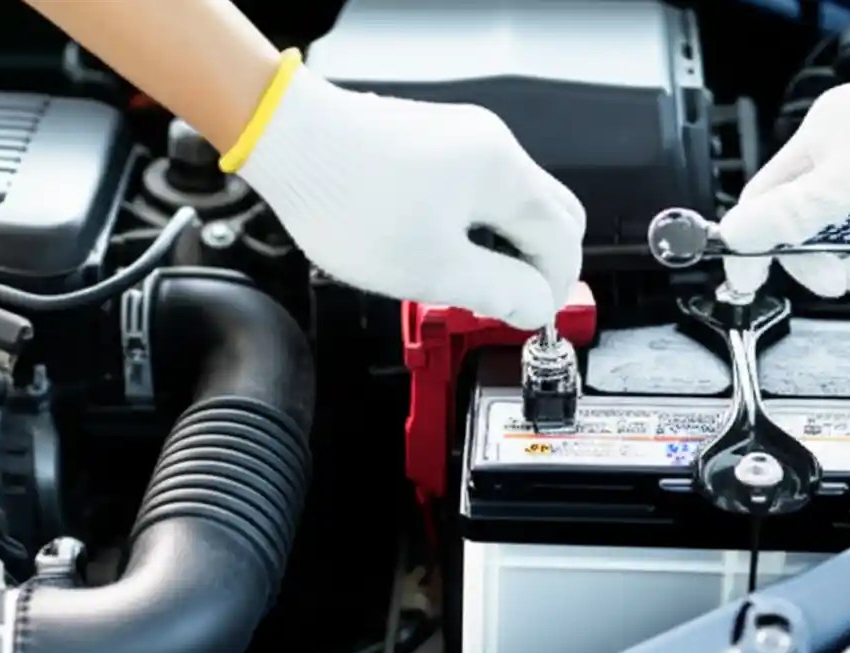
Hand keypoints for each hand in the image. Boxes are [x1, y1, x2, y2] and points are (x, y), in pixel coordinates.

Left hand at [235, 64, 584, 329]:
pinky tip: (437, 247)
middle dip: (539, 264)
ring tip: (465, 281)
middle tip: (509, 303)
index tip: (530, 319)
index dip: (555, 289)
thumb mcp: (433, 269)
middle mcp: (491, 146)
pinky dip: (475, 223)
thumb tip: (537, 306)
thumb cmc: (349, 199)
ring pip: (512, 200)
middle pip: (551, 214)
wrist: (285, 140)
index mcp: (505, 174)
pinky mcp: (431, 139)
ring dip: (503, 245)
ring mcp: (461, 137)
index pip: (564, 240)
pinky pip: (476, 187)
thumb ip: (498, 291)